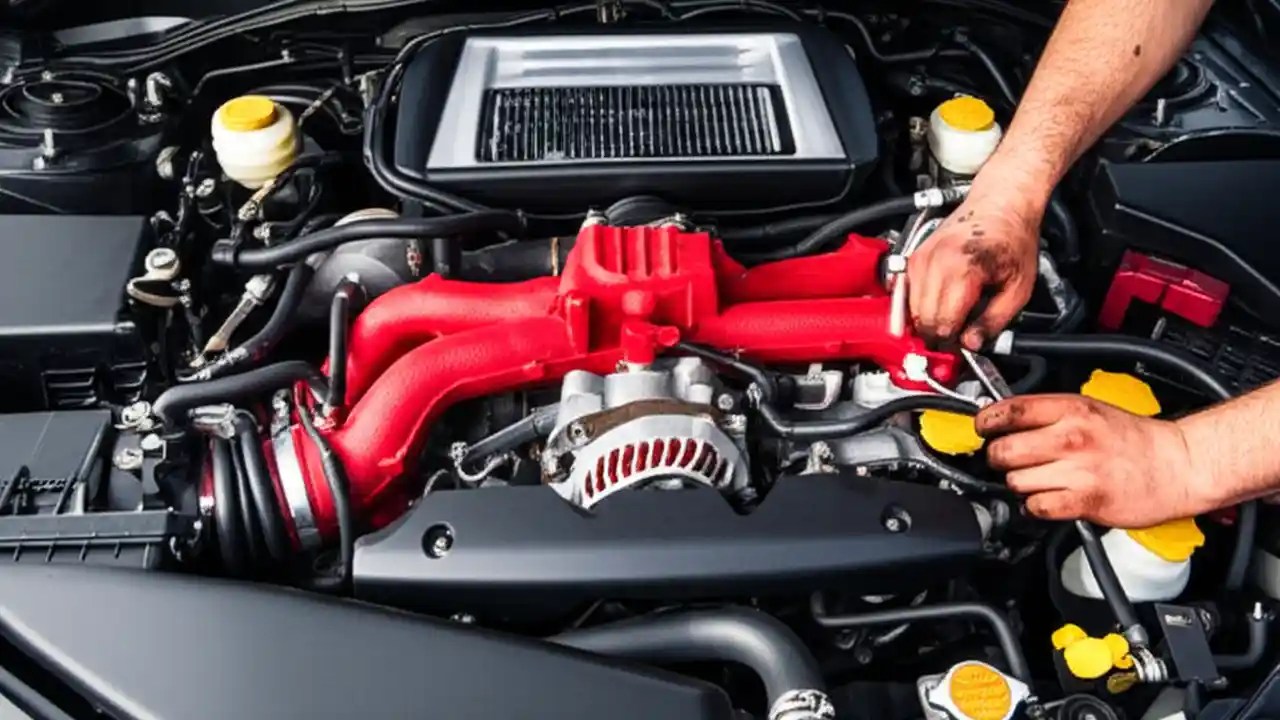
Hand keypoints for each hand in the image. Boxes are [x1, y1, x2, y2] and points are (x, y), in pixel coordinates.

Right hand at [907, 190, 1040, 350]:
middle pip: (922, 319)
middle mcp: (934, 263)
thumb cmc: (1012, 238)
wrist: (1000, 204)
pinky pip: (905, 294)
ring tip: (948, 323)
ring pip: (909, 309)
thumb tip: (971, 345)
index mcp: (962, 270)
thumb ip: (994, 321)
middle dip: (937, 335)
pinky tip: (934, 308)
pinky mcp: (913, 257)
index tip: (961, 349)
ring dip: (926, 322)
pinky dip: (916, 306)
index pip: (943, 324)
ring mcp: (919, 258)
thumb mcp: (1018, 288)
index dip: (952, 343)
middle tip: (955, 340)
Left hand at [976, 395, 1215, 526]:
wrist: (1177, 465)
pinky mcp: (1086, 501)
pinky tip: (1047, 499)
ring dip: (1019, 485)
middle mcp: (1072, 437)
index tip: (983, 428)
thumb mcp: (1090, 409)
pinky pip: (1037, 507)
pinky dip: (1036, 507)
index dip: (986, 422)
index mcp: (1071, 409)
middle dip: (998, 458)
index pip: (1009, 411)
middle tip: (1007, 460)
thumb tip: (1004, 418)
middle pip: (1003, 450)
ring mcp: (1079, 470)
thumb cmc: (1134, 439)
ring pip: (1016, 481)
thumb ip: (1048, 413)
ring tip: (1037, 480)